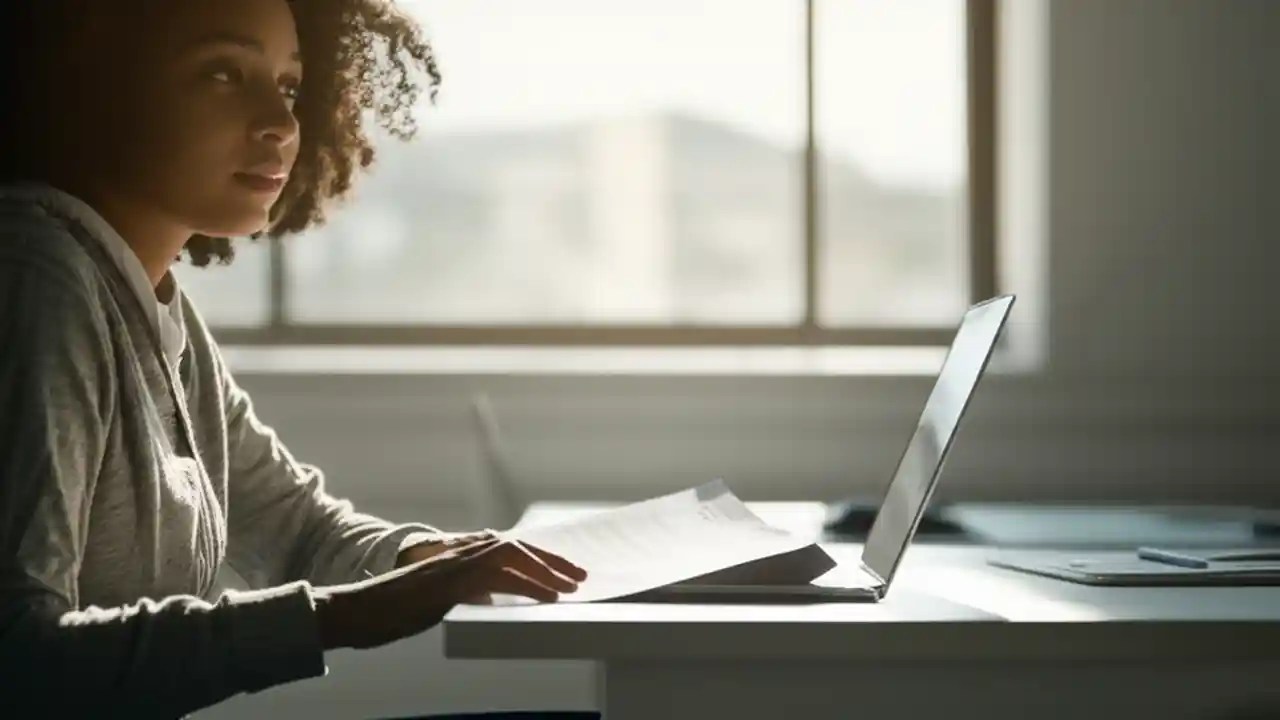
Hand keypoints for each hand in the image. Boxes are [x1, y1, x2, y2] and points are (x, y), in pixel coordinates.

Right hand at [312, 535, 587, 650]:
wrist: (353, 612)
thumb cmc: (390, 610)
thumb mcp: (436, 598)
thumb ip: (464, 591)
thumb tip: (493, 596)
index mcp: (456, 556)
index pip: (506, 549)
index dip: (538, 557)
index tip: (563, 570)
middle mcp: (457, 553)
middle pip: (515, 546)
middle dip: (551, 559)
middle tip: (580, 575)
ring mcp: (452, 565)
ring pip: (510, 556)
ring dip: (545, 570)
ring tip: (570, 586)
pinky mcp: (447, 582)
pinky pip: (496, 578)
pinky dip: (526, 585)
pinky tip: (546, 598)